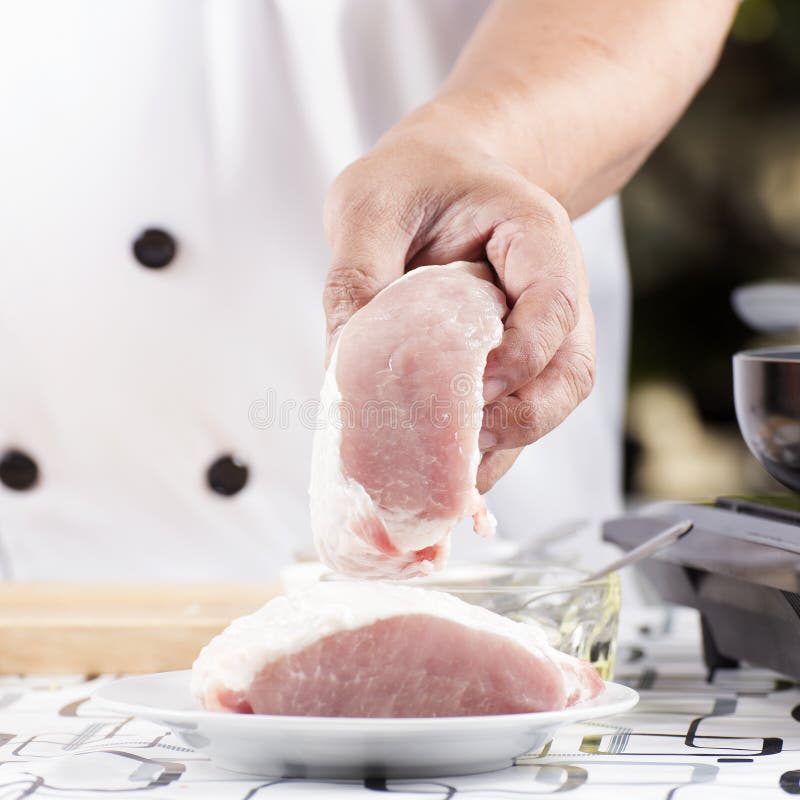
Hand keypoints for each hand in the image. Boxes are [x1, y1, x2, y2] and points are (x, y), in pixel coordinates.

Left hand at [323, 118, 594, 491]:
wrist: (443, 176)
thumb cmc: (412, 179)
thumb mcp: (369, 205)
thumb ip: (356, 275)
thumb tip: (338, 369)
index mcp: (535, 238)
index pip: (553, 307)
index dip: (519, 358)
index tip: (468, 388)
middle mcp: (552, 293)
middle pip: (567, 375)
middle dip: (519, 421)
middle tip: (456, 448)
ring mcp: (539, 334)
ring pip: (548, 406)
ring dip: (502, 448)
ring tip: (444, 480)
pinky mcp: (513, 364)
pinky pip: (515, 415)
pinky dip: (485, 449)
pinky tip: (442, 474)